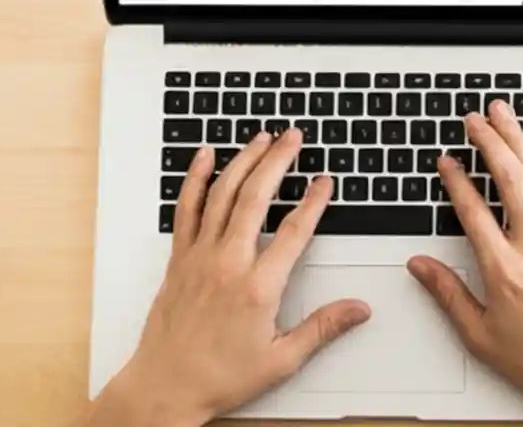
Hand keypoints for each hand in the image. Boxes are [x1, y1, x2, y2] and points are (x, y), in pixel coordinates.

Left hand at [87, 130, 370, 426]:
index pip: (294, 231)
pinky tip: (205, 158)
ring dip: (243, 161)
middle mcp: (227, 263)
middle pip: (256, 197)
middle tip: (293, 137)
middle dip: (278, 161)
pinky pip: (187, 209)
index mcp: (257, 287)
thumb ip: (323, 328)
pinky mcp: (179, 259)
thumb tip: (358, 310)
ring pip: (222, 195)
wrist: (165, 386)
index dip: (313, 202)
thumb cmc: (218, 377)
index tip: (324, 182)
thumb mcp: (282, 359)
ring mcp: (199, 256)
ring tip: (261, 138)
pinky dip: (196, 179)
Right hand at [407, 101, 522, 426]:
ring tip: (504, 115)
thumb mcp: (481, 335)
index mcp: (503, 269)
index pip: (472, 210)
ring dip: (519, 140)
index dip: (455, 180)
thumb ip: (448, 294)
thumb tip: (419, 266)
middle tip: (473, 119)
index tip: (446, 162)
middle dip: (487, 142)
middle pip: (508, 179)